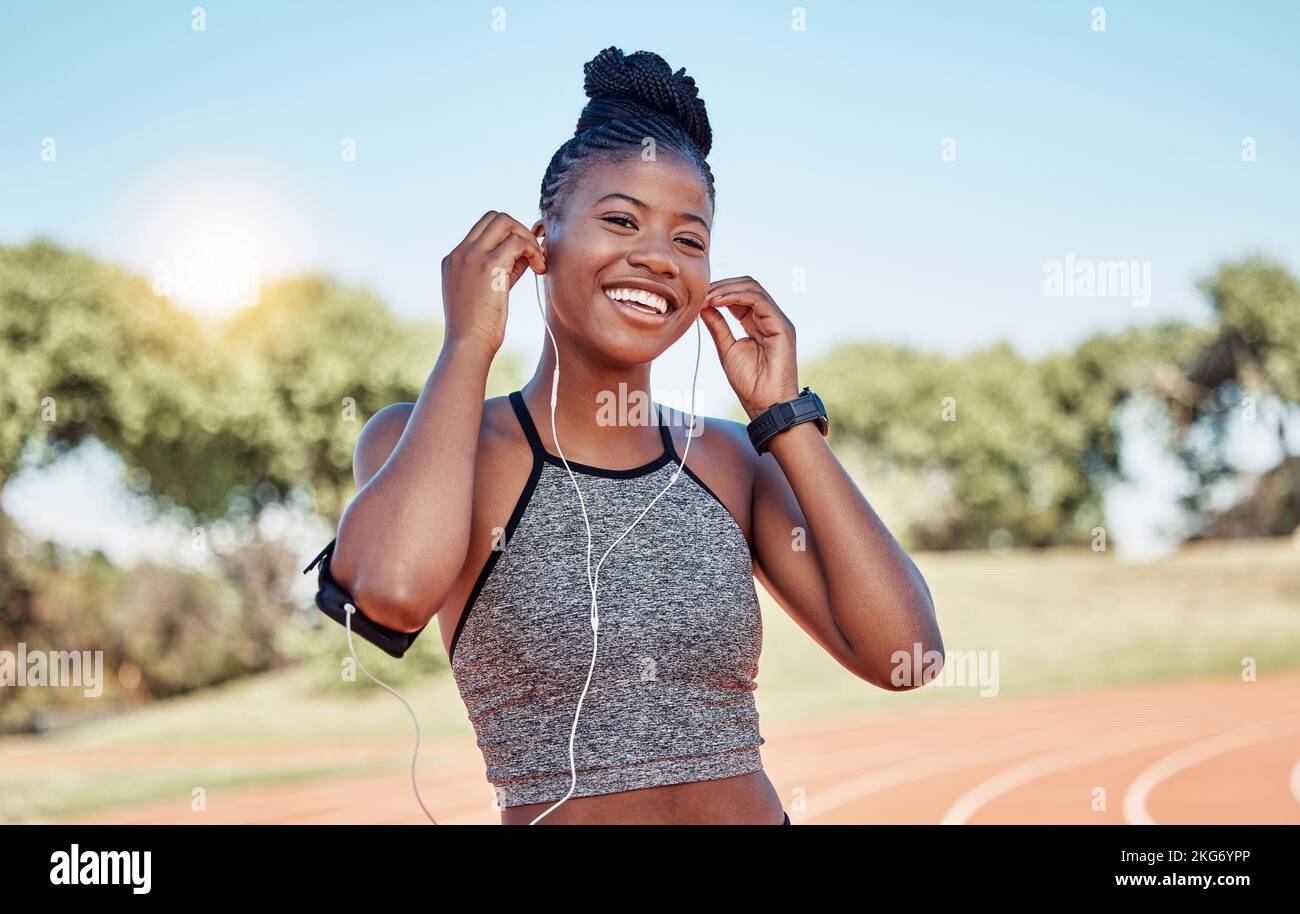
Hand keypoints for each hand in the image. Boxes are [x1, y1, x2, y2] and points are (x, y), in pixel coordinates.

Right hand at [441, 211, 544, 357]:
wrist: (467, 345)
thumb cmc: (478, 328)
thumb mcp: (485, 293)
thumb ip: (500, 270)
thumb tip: (526, 255)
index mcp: (454, 259)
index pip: (484, 229)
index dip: (508, 239)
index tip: (520, 260)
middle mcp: (460, 253)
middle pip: (494, 217)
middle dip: (519, 231)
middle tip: (532, 256)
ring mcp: (471, 256)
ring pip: (505, 221)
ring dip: (527, 239)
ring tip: (537, 264)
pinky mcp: (488, 265)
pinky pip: (517, 241)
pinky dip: (533, 251)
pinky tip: (539, 270)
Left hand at [699, 276, 799, 418]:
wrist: (765, 404)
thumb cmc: (750, 383)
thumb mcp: (727, 349)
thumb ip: (718, 326)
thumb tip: (703, 306)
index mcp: (757, 323)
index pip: (740, 295)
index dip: (718, 292)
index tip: (698, 298)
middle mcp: (770, 318)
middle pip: (747, 286)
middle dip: (721, 286)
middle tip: (700, 293)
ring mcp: (777, 320)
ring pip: (753, 288)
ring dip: (726, 289)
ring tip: (707, 297)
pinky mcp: (782, 326)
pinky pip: (759, 300)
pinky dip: (736, 296)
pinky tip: (718, 302)